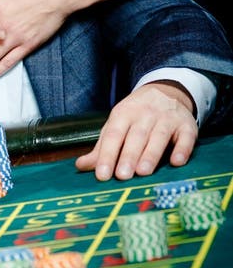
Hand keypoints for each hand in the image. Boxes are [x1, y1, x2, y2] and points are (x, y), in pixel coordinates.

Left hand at [75, 82, 197, 180]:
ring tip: (143, 172)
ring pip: (159, 136)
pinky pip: (185, 137)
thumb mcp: (117, 125)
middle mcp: (145, 114)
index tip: (102, 175)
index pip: (113, 135)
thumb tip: (80, 166)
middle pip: (136, 136)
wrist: (166, 91)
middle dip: (128, 156)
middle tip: (123, 176)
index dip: (107, 155)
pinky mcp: (187, 125)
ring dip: (151, 154)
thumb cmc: (136, 115)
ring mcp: (167, 119)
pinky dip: (182, 149)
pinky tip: (176, 162)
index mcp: (123, 114)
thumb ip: (102, 147)